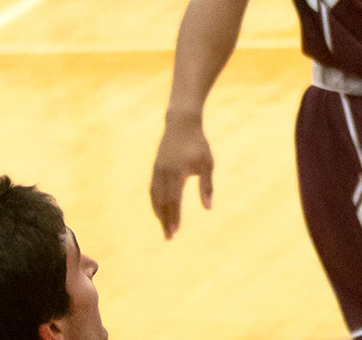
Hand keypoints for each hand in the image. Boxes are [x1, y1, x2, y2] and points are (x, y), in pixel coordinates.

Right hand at [150, 115, 214, 237]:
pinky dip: (155, 202)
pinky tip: (159, 210)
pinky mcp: (155, 167)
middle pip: (163, 202)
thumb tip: (208, 208)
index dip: (174, 217)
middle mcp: (164, 173)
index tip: (175, 232)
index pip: (174, 200)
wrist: (181, 123)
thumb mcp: (207, 163)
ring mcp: (157, 170)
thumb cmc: (198, 144)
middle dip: (166, 220)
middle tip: (169, 237)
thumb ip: (207, 186)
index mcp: (177, 173)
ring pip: (155, 197)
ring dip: (159, 213)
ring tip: (164, 226)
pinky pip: (152, 189)